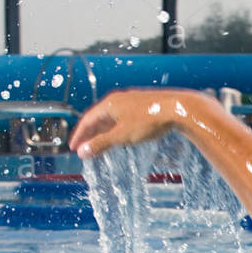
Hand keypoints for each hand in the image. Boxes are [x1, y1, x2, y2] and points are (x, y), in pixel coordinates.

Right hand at [68, 89, 206, 158]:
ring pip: (111, 118)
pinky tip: (120, 137)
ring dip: (102, 132)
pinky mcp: (143, 107)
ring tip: (99, 144)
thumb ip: (101, 144)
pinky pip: (123, 118)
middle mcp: (118, 100)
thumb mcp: (122, 135)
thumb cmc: (149, 120)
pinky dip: (116, 129)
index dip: (79, 135)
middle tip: (83, 147)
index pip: (87, 120)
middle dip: (89, 134)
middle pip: (98, 118)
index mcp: (109, 104)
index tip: (74, 147)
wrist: (177, 109)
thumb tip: (82, 151)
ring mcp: (131, 102)